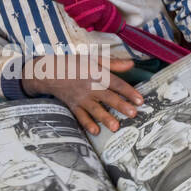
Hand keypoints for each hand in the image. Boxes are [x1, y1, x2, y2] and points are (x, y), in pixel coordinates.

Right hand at [22, 53, 141, 135]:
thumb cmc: (74, 63)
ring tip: (115, 127)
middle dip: (120, 106)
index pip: (115, 83)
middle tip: (132, 114)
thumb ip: (113, 63)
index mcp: (96, 73)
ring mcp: (81, 98)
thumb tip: (131, 64)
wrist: (49, 71)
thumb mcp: (93, 58)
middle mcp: (89, 86)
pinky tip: (95, 131)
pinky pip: (80, 116)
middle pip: (107, 97)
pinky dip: (87, 124)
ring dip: (105, 118)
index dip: (128, 91)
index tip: (140, 100)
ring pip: (95, 109)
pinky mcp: (74, 105)